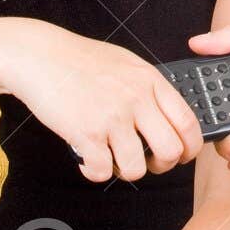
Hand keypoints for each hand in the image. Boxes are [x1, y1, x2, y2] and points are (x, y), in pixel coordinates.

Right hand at [0, 19, 204, 183]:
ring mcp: (112, 117)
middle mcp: (136, 99)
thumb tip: (168, 116)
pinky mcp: (85, 133)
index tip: (183, 155)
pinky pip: (102, 172)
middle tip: (148, 162)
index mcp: (150, 81)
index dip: (191, 147)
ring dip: (126, 171)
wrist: (39, 56)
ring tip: (113, 159)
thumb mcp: (128, 64)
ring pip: (137, 168)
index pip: (188, 122)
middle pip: (170, 151)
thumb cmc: (80, 60)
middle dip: (162, 166)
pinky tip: (89, 160)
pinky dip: (95, 172)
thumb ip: (150, 88)